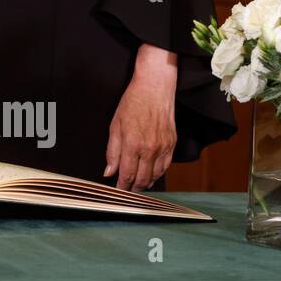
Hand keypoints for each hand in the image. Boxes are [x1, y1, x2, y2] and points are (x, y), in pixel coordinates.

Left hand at [104, 43, 177, 190]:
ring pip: (155, 175)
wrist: (154, 89)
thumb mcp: (114, 126)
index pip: (127, 174)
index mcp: (132, 144)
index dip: (122, 186)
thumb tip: (109, 171)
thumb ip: (112, 151)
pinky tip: (151, 176)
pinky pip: (165, 166)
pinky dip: (158, 174)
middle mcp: (149, 148)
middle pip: (142, 179)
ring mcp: (163, 147)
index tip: (118, 191)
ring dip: (146, 184)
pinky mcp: (172, 144)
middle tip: (127, 192)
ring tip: (138, 187)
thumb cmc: (132, 104)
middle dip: (133, 188)